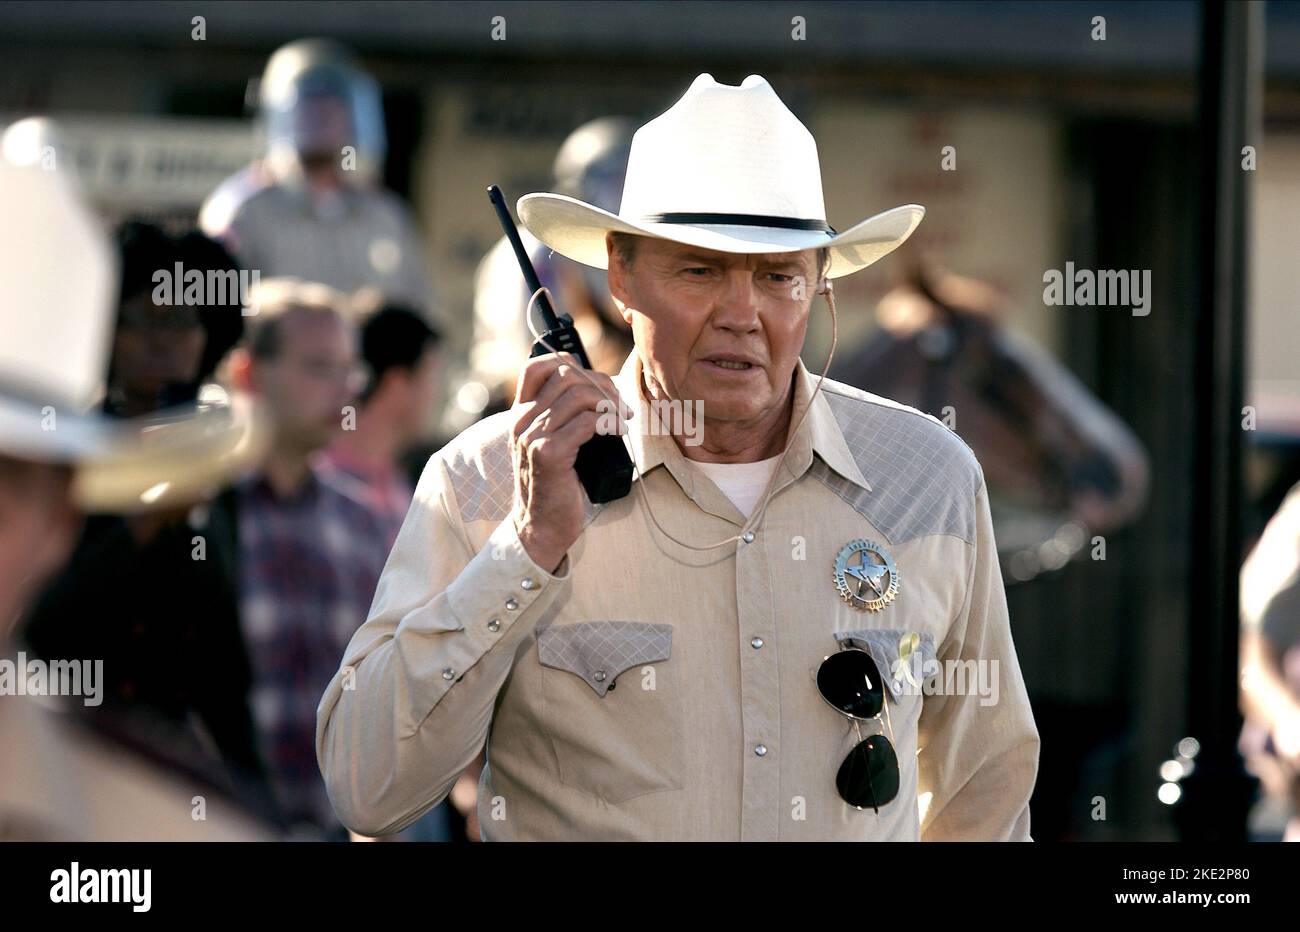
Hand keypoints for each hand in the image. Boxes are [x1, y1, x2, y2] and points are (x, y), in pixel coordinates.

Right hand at [508, 352, 628, 572]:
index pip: (536, 367)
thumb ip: (563, 418)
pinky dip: (609, 422)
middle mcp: (522, 421)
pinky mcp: (548, 454)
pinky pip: (586, 422)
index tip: (596, 385)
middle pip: (565, 375)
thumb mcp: (553, 445)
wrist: (540, 527)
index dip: (570, 364)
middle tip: (621, 407)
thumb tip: (599, 391)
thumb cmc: (555, 487)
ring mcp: (533, 437)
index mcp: (521, 415)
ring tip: (622, 420)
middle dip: (602, 385)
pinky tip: (617, 432)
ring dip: (609, 403)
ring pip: (578, 395)